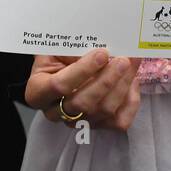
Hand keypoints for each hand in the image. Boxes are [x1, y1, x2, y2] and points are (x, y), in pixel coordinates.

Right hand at [26, 49, 142, 132]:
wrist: (62, 68)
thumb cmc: (57, 56)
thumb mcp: (57, 48)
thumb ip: (73, 49)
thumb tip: (102, 44)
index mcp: (38, 92)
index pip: (60, 86)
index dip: (83, 70)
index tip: (102, 53)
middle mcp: (55, 112)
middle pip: (83, 103)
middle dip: (107, 80)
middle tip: (123, 60)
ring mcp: (77, 122)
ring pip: (102, 112)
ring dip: (121, 86)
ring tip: (131, 64)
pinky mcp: (98, 126)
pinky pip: (118, 122)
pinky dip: (130, 102)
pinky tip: (132, 82)